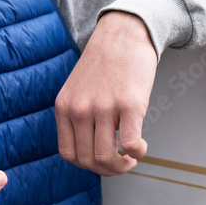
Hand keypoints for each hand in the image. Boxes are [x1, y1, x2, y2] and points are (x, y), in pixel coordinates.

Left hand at [55, 11, 157, 175]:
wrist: (122, 33)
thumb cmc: (104, 64)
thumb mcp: (77, 89)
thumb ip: (77, 115)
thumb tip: (90, 149)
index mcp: (64, 107)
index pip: (68, 154)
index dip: (87, 166)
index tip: (102, 161)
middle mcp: (80, 109)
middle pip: (88, 161)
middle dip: (107, 170)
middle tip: (122, 163)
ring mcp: (103, 107)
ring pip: (107, 158)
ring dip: (122, 167)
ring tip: (131, 157)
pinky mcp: (129, 104)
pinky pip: (130, 144)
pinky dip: (138, 153)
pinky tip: (141, 147)